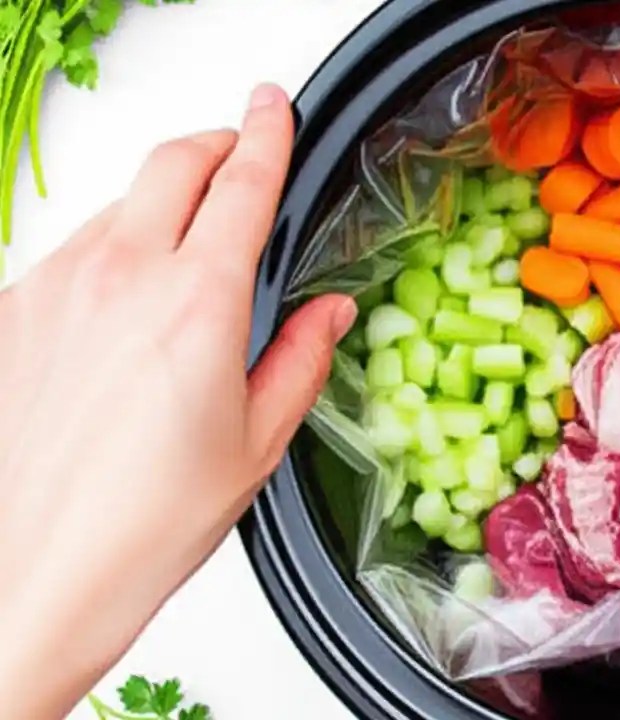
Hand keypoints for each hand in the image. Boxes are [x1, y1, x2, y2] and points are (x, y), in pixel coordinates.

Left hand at [0, 85, 352, 718]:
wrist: (36, 574)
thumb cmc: (145, 522)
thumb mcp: (257, 442)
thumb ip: (300, 357)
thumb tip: (327, 310)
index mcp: (196, 302)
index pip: (242, 182)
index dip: (266, 131)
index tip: (273, 106)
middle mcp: (118, 276)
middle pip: (172, 163)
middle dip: (215, 144)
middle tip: (239, 155)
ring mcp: (54, 288)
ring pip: (120, 205)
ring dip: (161, 205)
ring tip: (185, 255)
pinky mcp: (12, 312)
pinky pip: (72, 253)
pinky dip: (111, 254)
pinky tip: (125, 310)